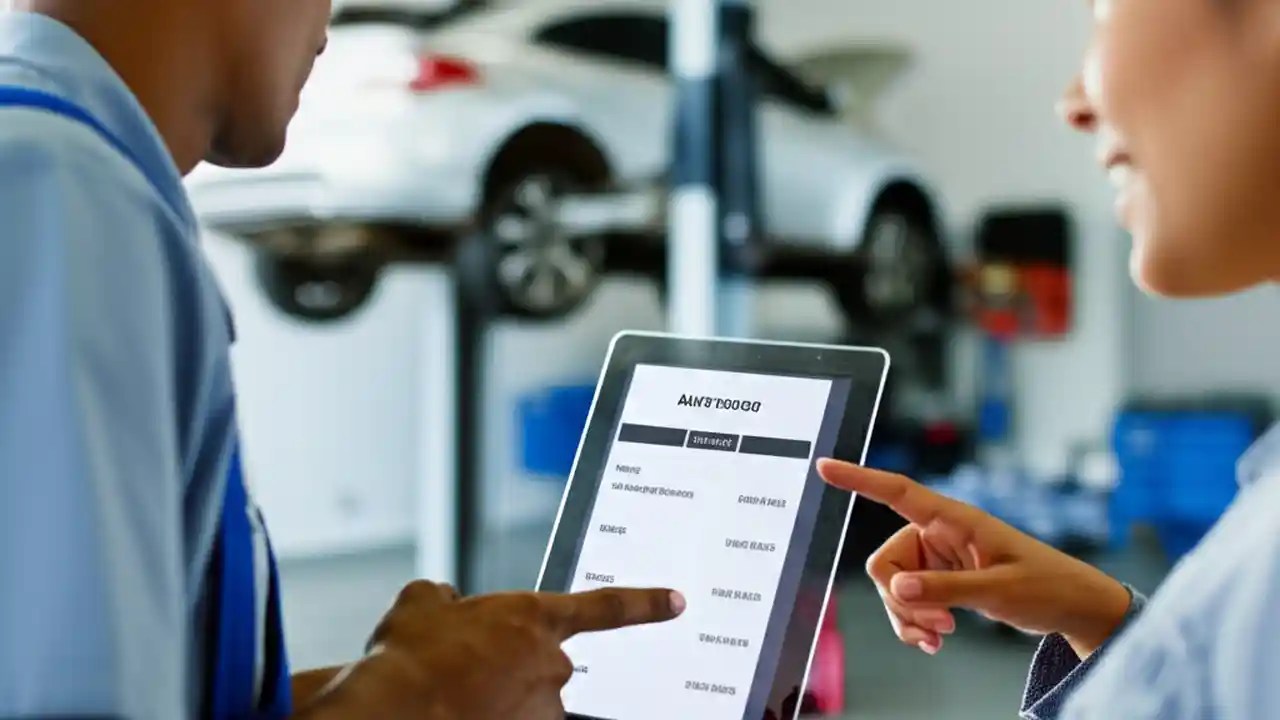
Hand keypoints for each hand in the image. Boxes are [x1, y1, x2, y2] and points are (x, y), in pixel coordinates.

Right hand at [298, 581, 684, 719]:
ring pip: (526, 702)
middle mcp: (550, 663)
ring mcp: (542, 709)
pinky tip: (458, 712)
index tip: (676, 602)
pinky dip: (490, 717)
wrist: (398, 707)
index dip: (644, 603)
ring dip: (498, 699)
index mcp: (534, 617)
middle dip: (511, 667)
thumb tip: (445, 603)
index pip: (604, 607)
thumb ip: (448, 597)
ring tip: (453, 698)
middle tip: (464, 671)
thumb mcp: (423, 602)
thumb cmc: (411, 656)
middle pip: (545, 664)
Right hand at [818, 460, 1130, 659]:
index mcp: (954, 520)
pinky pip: (907, 601)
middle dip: (900, 599)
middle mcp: (938, 535)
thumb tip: (899, 589)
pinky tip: (936, 639)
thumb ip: (946, 589)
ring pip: (893, 587)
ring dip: (909, 616)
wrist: (1070, 607)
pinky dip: (915, 623)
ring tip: (940, 636)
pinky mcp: (940, 581)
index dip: (859, 479)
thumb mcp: (998, 589)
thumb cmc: (1046, 585)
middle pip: (884, 562)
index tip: (825, 467)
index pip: (897, 492)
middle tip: (936, 623)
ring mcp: (937, 559)